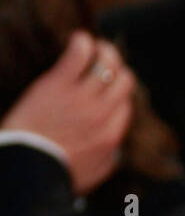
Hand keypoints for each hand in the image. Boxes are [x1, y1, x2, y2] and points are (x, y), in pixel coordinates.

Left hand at [0, 30, 135, 193]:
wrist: (27, 168)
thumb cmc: (56, 173)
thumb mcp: (93, 174)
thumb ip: (109, 158)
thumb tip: (117, 148)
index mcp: (111, 136)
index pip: (126, 104)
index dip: (118, 95)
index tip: (107, 91)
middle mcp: (101, 114)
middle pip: (124, 80)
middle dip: (118, 70)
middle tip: (105, 65)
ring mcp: (81, 97)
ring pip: (107, 62)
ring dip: (104, 51)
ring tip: (95, 47)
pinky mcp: (59, 83)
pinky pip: (80, 53)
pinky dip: (82, 42)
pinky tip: (78, 40)